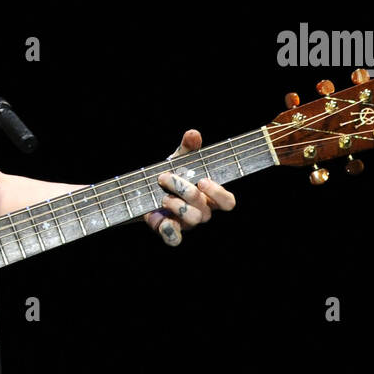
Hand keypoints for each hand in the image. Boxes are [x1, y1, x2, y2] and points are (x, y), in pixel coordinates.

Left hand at [144, 129, 236, 246]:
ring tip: (161, 196)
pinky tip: (160, 219)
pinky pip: (175, 239)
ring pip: (193, 220)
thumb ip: (188, 148)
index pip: (228, 203)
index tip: (203, 180)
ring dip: (176, 205)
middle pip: (205, 209)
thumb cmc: (171, 176)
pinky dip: (169, 231)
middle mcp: (202, 212)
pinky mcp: (170, 231)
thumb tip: (193, 134)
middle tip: (164, 178)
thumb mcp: (179, 160)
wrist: (145, 191)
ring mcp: (187, 224)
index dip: (218, 194)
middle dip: (185, 191)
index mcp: (210, 197)